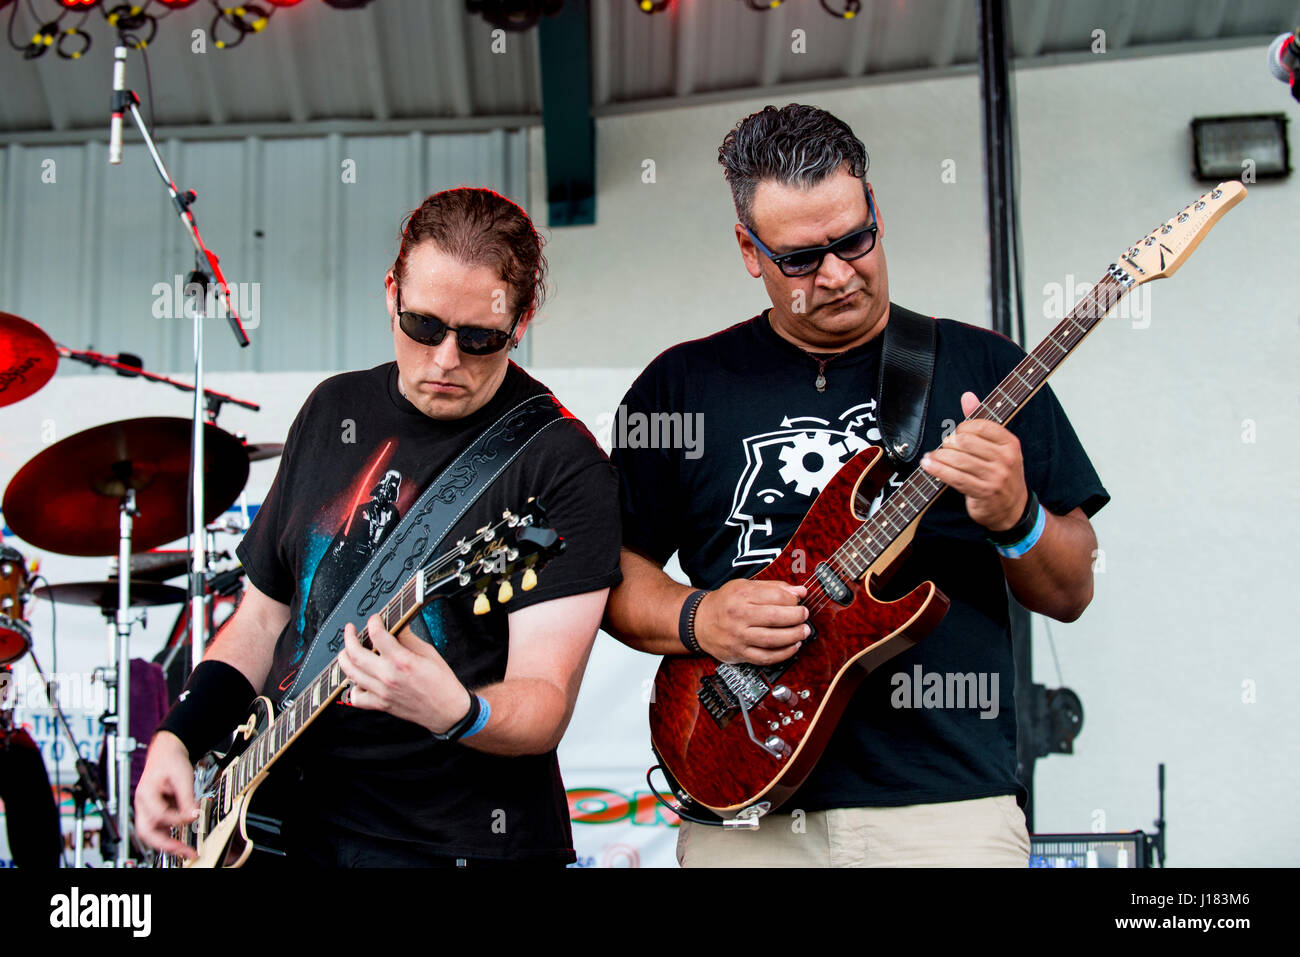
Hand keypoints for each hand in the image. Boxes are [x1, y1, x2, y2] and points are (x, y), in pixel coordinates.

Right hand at [134, 730, 198, 859]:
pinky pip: (161, 829)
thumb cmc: (170, 761)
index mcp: (145, 794)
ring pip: (152, 834)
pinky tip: (183, 842)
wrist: (166, 754)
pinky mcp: (156, 813)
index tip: (193, 815)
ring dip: (168, 844)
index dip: (177, 818)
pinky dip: (170, 837)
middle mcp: (143, 805)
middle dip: (164, 844)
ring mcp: (148, 810)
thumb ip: (186, 796)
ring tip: (186, 851)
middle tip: (184, 851)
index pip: (159, 814)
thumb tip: (193, 815)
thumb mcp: (182, 775)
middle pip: (146, 832)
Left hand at [338, 615, 472, 733]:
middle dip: (349, 637)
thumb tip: (397, 625)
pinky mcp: (381, 705)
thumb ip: (409, 638)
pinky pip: (356, 697)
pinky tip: (358, 679)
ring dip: (344, 659)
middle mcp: (388, 676)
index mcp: (402, 661)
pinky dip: (353, 687)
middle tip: (350, 630)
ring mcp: (382, 692)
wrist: (448, 711)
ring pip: (351, 673)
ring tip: (346, 651)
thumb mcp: (429, 653)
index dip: (373, 622)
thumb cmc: (442, 684)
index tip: (374, 619)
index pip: (377, 635)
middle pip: (355, 654)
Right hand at [693, 579, 808, 665]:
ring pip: (773, 639)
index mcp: (741, 595)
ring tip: (803, 631)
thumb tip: (800, 591)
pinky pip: (766, 657)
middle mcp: (739, 615)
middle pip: (775, 617)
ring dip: (794, 636)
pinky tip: (793, 647)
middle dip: (796, 617)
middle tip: (804, 616)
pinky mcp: (739, 653)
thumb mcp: (745, 586)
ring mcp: (738, 636)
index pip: (775, 596)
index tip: (798, 600)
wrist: (699, 622)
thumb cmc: (724, 603)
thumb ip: (773, 587)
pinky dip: (784, 653)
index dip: (793, 599)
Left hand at [920, 390, 1028, 531]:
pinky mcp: (983, 492)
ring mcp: (996, 476)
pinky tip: (928, 466)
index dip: (963, 427)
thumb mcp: (997, 447)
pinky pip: (954, 477)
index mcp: (1010, 443)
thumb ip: (982, 420)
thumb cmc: (1000, 473)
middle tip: (943, 448)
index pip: (981, 425)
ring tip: (929, 457)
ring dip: (938, 457)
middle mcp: (1006, 458)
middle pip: (966, 442)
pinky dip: (938, 470)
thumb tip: (967, 396)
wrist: (1011, 508)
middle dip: (948, 443)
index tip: (956, 434)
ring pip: (958, 460)